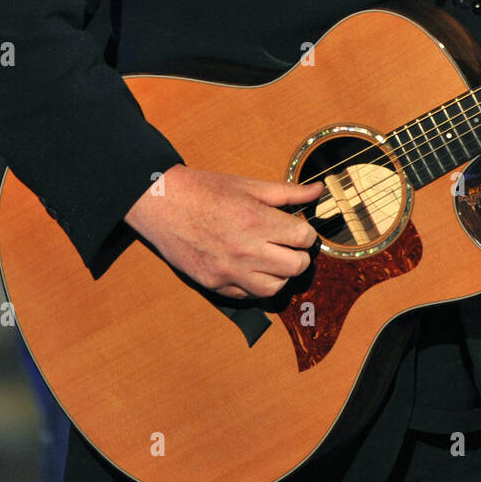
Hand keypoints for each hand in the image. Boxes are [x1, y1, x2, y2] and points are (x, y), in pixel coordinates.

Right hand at [124, 165, 322, 299]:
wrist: (162, 204)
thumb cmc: (206, 190)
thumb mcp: (249, 185)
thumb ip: (288, 192)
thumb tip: (318, 190)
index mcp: (256, 221)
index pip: (304, 238)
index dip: (305, 233)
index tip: (297, 228)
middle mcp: (245, 250)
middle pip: (296, 267)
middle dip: (299, 255)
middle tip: (289, 244)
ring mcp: (228, 271)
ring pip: (275, 288)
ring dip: (280, 274)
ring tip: (272, 258)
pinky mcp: (214, 285)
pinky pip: (248, 296)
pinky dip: (255, 285)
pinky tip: (251, 268)